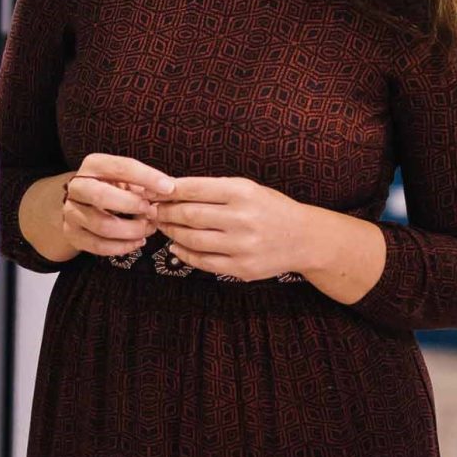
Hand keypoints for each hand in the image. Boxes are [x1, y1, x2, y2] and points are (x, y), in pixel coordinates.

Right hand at [60, 153, 172, 258]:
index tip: (168, 188)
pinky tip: (137, 242)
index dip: (147, 177)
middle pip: (102, 196)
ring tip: (148, 228)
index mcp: (93, 165)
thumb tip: (169, 190)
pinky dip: (123, 247)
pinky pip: (98, 245)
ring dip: (132, 230)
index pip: (121, 167)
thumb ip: (146, 184)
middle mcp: (77, 186)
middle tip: (151, 211)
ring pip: (102, 225)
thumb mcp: (126, 179)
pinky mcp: (72, 234)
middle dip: (132, 206)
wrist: (82, 205)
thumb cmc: (113, 189)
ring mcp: (71, 211)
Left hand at [152, 177, 331, 281]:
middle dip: (165, 212)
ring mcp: (242, 246)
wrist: (304, 238)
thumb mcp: (248, 188)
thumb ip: (214, 189)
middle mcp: (242, 219)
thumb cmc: (271, 208)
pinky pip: (203, 261)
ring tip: (163, 226)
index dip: (168, 190)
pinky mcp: (241, 268)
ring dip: (171, 232)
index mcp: (243, 192)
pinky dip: (184, 253)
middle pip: (189, 214)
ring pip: (192, 239)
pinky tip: (176, 245)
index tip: (153, 191)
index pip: (194, 189)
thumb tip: (172, 189)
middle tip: (152, 210)